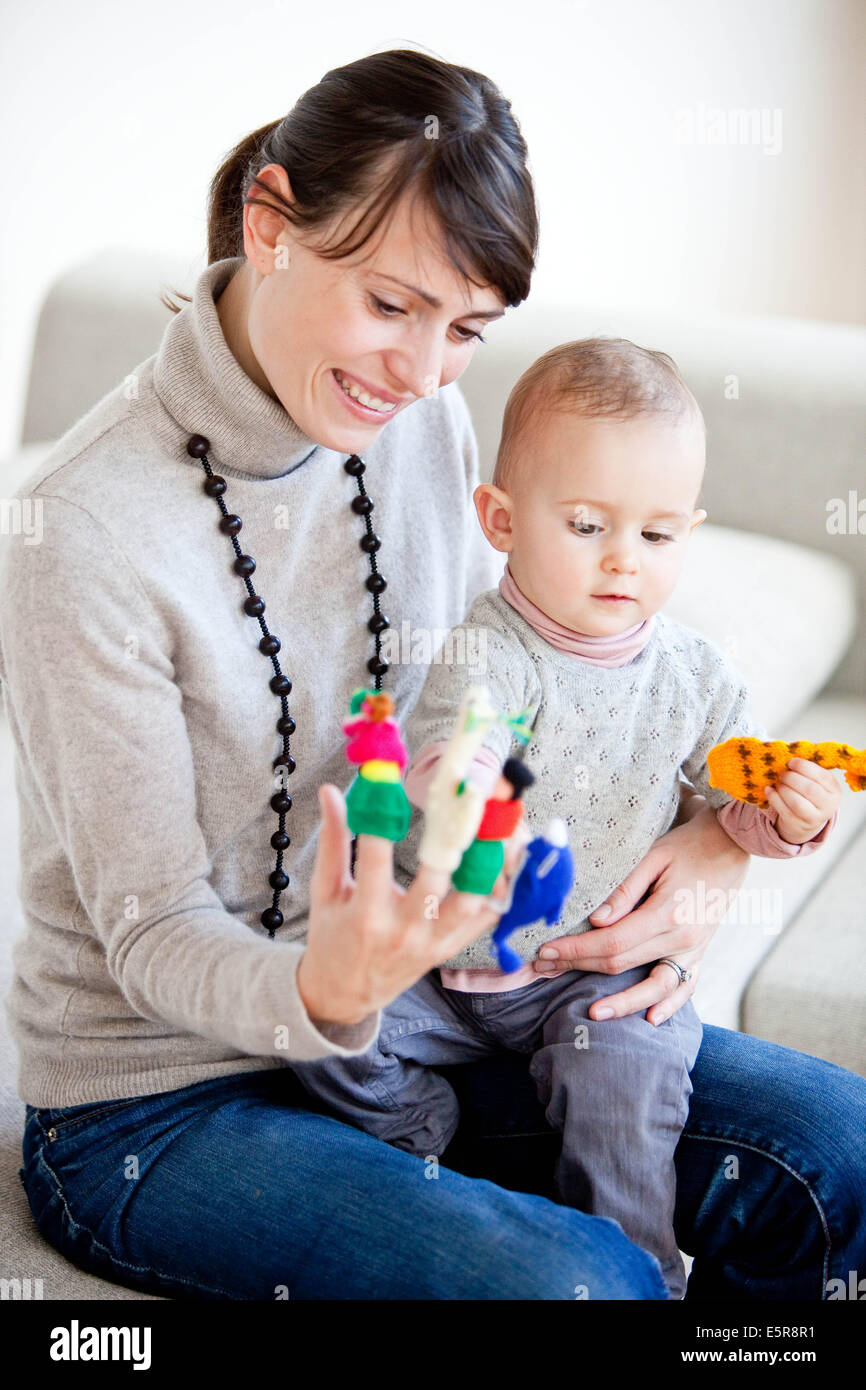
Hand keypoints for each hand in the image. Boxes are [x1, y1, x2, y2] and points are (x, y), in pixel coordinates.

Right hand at [296, 784, 514, 1026]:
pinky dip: (502, 888)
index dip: (381, 814)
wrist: (343, 994)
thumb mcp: (325, 891)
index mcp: (366, 913)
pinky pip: (486, 918)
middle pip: (437, 878)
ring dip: (492, 860)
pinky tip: (513, 854)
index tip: (387, 775)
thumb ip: (333, 841)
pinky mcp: (452, 948)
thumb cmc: (332, 937)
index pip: (375, 855)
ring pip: (472, 901)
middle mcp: (403, 930)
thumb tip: (332, 791)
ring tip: (504, 820)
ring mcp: (433, 942)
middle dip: (456, 834)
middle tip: (472, 792)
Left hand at [531, 802, 749, 1024]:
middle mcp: (683, 938)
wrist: (732, 844)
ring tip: (593, 1013)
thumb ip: (625, 889)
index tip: (545, 952)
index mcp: (668, 913)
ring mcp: (695, 949)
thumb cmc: (690, 844)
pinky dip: (669, 1006)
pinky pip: (685, 986)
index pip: (612, 942)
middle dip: (579, 967)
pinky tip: (649, 1020)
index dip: (576, 949)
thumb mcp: (654, 855)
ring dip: (622, 1002)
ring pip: (653, 986)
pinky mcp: (700, 952)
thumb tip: (596, 921)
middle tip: (543, 970)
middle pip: (622, 963)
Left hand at [763, 759, 839, 843]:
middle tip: (783, 773)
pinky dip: (774, 798)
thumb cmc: (809, 794)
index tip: (791, 762)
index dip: (804, 767)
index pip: (822, 776)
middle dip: (791, 778)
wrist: (807, 820)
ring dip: (783, 788)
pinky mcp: (798, 825)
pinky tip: (769, 790)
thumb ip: (807, 769)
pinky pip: (784, 811)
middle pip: (809, 789)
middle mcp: (828, 805)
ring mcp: (814, 818)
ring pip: (796, 802)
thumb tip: (787, 753)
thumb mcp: (815, 781)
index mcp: (834, 789)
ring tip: (778, 782)